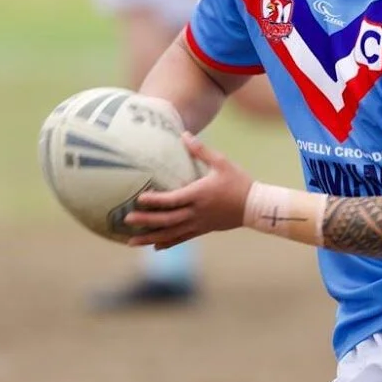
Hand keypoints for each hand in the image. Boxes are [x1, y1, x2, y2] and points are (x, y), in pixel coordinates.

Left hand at [125, 133, 251, 248]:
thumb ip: (201, 150)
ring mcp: (199, 224)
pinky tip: (154, 247)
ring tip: (131, 242)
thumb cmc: (239, 182)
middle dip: (146, 221)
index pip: (173, 200)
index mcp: (199, 194)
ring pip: (171, 233)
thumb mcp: (222, 162)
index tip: (139, 199)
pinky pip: (181, 238)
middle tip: (126, 220)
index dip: (156, 200)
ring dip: (150, 237)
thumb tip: (184, 134)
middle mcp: (197, 212)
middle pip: (168, 219)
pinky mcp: (202, 230)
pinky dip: (167, 243)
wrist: (255, 206)